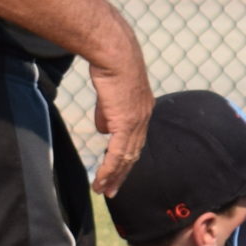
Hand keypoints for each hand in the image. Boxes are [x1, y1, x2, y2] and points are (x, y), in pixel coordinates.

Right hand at [86, 40, 153, 195]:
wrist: (114, 54)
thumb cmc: (110, 65)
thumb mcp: (109, 94)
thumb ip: (107, 113)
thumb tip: (104, 130)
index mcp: (142, 111)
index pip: (136, 140)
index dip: (127, 157)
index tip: (118, 170)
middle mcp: (144, 119)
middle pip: (134, 153)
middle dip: (122, 174)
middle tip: (112, 190)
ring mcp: (137, 123)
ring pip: (126, 158)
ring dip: (114, 176)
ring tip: (103, 190)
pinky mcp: (126, 124)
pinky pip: (117, 153)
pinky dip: (109, 169)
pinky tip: (101, 179)